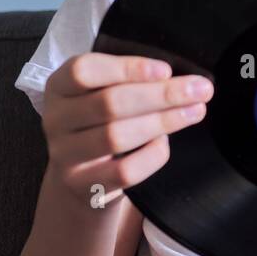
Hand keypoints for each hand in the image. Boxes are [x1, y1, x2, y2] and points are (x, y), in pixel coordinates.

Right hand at [41, 52, 213, 207]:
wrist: (82, 178)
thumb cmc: (102, 123)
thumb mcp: (103, 93)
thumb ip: (130, 81)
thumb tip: (177, 77)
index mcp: (59, 86)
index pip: (83, 71)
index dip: (127, 68)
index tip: (166, 70)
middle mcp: (56, 120)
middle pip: (109, 103)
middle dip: (160, 95)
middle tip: (200, 90)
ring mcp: (65, 156)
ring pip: (116, 136)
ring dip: (163, 122)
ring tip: (194, 112)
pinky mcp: (82, 186)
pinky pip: (124, 171)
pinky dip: (152, 155)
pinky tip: (164, 143)